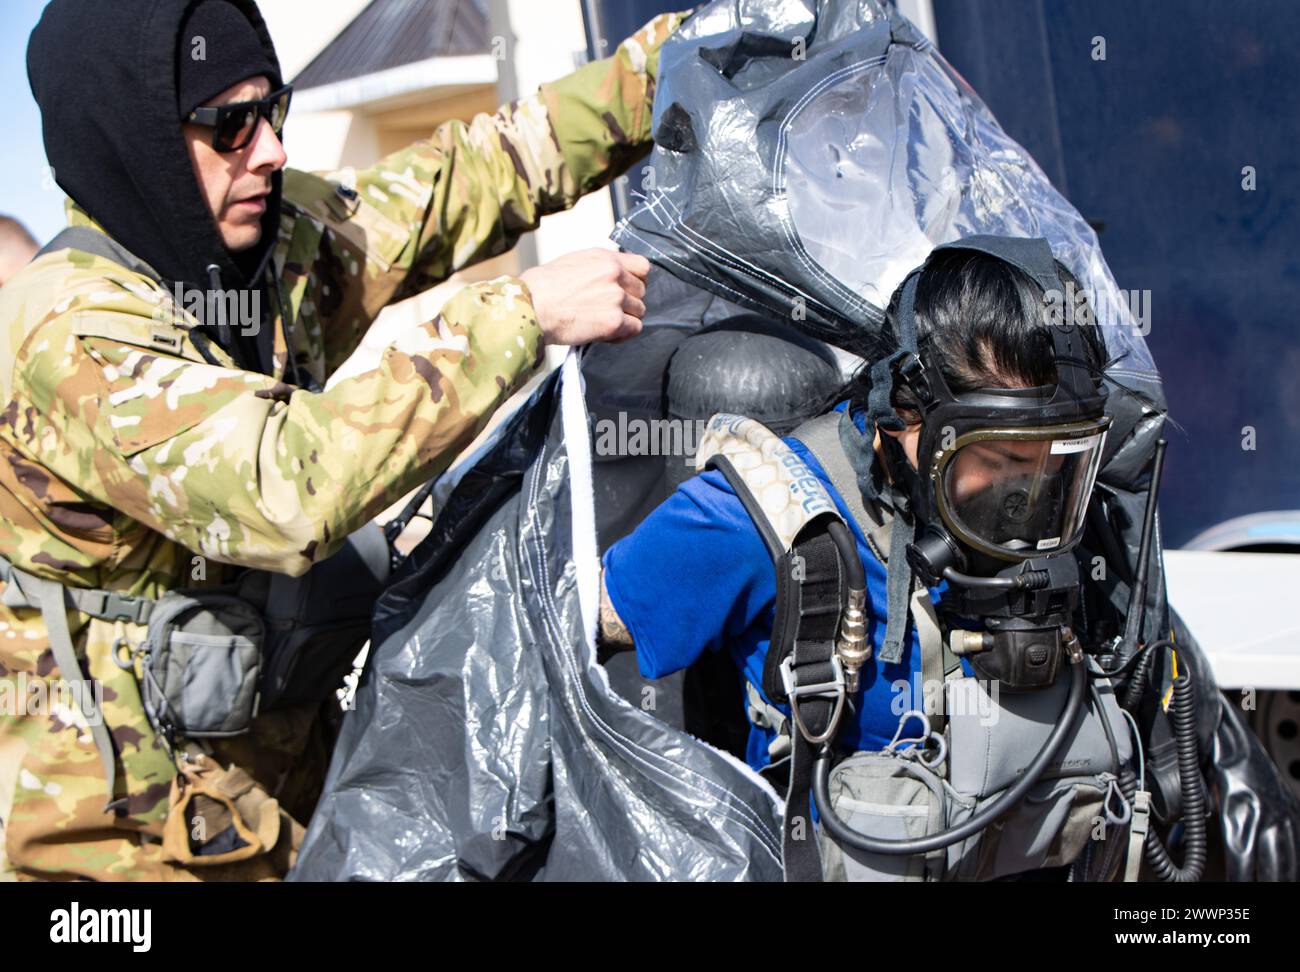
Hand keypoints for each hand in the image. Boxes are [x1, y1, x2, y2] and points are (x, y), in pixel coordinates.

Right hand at [520, 248, 649, 346]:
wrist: (530, 306)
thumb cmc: (544, 287)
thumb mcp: (575, 262)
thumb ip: (601, 266)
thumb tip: (616, 275)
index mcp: (606, 258)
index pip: (643, 266)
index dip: (636, 280)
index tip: (627, 288)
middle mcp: (615, 275)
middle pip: (642, 291)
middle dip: (629, 301)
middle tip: (608, 309)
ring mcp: (616, 298)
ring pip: (640, 311)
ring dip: (626, 318)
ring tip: (603, 321)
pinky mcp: (614, 322)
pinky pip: (634, 328)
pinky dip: (622, 333)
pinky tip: (605, 333)